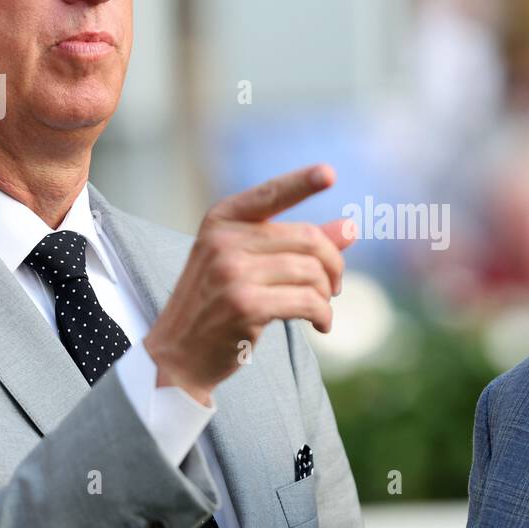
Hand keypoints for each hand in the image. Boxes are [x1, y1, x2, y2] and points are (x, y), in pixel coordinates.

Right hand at [143, 164, 354, 405]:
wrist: (177, 354)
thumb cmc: (217, 304)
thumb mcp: (246, 262)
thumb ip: (295, 243)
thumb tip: (351, 227)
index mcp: (222, 219)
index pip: (270, 194)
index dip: (302, 182)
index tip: (330, 173)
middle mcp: (224, 240)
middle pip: (307, 239)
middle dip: (332, 264)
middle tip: (334, 286)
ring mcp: (232, 272)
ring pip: (310, 272)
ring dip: (326, 295)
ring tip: (321, 309)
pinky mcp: (245, 304)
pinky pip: (306, 302)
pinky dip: (323, 315)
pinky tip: (321, 325)